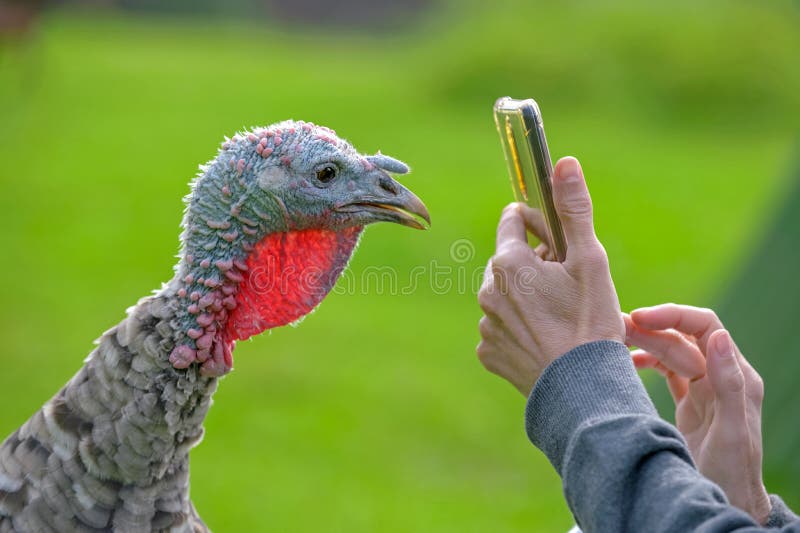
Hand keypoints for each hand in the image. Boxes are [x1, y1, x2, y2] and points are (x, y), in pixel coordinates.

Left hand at [476, 157, 623, 395]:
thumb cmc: (590, 322)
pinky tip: (546, 338)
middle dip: (534, 262)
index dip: (538, 223)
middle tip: (568, 283)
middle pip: (509, 259)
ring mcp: (486, 324)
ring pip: (506, 294)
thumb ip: (573, 210)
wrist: (582, 391)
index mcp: (508, 262)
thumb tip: (563, 161)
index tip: (559, 239)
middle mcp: (488, 290)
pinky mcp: (489, 353)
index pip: (512, 219)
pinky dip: (520, 327)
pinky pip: (502, 328)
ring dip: (527, 295)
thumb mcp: (589, 260)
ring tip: (561, 315)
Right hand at [625, 304, 770, 523]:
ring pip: (669, 352)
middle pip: (679, 338)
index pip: (704, 327)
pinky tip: (627, 361)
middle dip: (647, 328)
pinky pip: (666, 371)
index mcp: (735, 376)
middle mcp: (720, 375)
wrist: (726, 502)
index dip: (672, 315)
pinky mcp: (689, 401)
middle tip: (611, 326)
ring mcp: (703, 388)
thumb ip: (728, 384)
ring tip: (612, 338)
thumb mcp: (731, 430)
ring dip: (642, 342)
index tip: (640, 316)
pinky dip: (645, 362)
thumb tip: (718, 336)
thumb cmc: (730, 474)